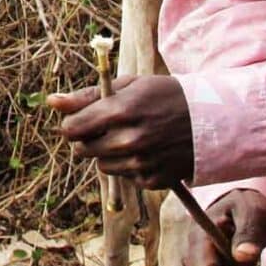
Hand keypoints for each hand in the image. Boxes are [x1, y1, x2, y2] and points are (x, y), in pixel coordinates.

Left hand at [45, 75, 194, 188]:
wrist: (213, 121)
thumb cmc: (166, 95)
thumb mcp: (129, 86)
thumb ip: (88, 96)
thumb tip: (52, 102)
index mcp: (121, 111)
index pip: (72, 129)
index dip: (72, 124)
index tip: (81, 119)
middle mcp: (129, 140)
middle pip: (83, 149)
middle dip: (88, 138)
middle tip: (108, 126)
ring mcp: (141, 163)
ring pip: (101, 166)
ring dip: (107, 153)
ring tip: (130, 137)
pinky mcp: (152, 180)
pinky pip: (124, 176)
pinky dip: (129, 165)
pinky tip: (147, 150)